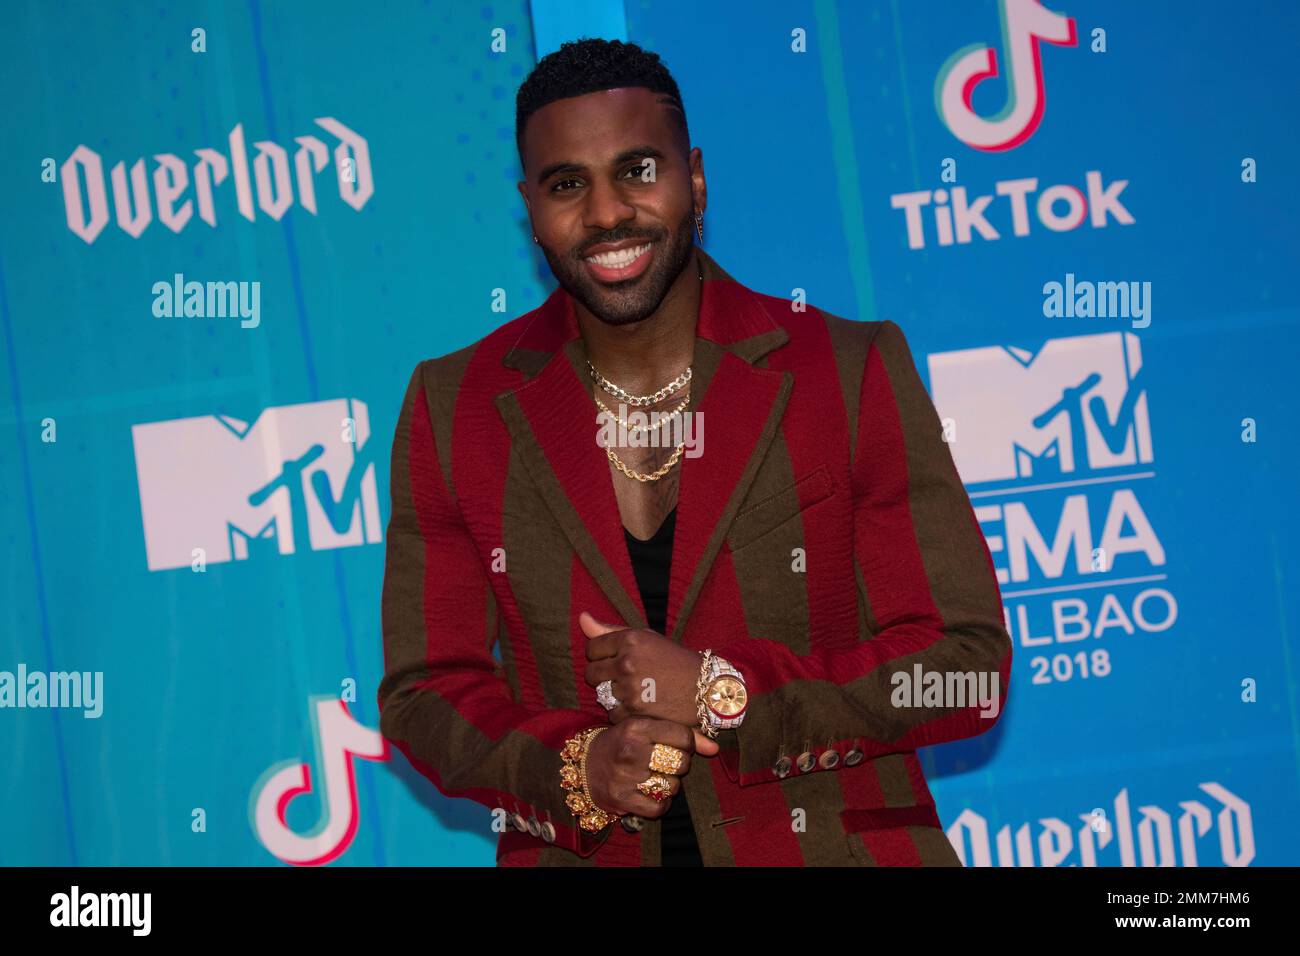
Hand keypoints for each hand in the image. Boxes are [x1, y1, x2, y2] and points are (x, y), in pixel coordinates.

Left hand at [580, 611, 719, 755]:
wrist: (707, 689)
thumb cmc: (676, 660)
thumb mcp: (648, 638)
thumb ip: (611, 629)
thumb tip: (581, 617)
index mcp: (630, 638)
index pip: (592, 648)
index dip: (601, 656)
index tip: (615, 661)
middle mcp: (627, 661)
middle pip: (591, 673)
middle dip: (603, 677)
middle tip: (624, 679)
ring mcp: (630, 687)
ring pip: (601, 694)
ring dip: (614, 696)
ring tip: (637, 692)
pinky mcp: (634, 710)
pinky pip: (612, 713)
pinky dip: (623, 713)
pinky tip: (641, 706)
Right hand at [584, 717, 699, 818]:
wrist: (584, 765)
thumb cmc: (622, 742)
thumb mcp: (646, 728)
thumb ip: (681, 734)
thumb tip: (714, 749)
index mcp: (636, 726)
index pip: (683, 737)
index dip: (688, 744)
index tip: (679, 745)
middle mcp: (631, 750)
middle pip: (681, 762)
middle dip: (679, 765)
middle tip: (664, 762)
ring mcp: (625, 777)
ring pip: (673, 786)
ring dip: (670, 785)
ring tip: (655, 777)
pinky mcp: (622, 799)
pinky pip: (659, 807)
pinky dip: (662, 804)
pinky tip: (653, 794)